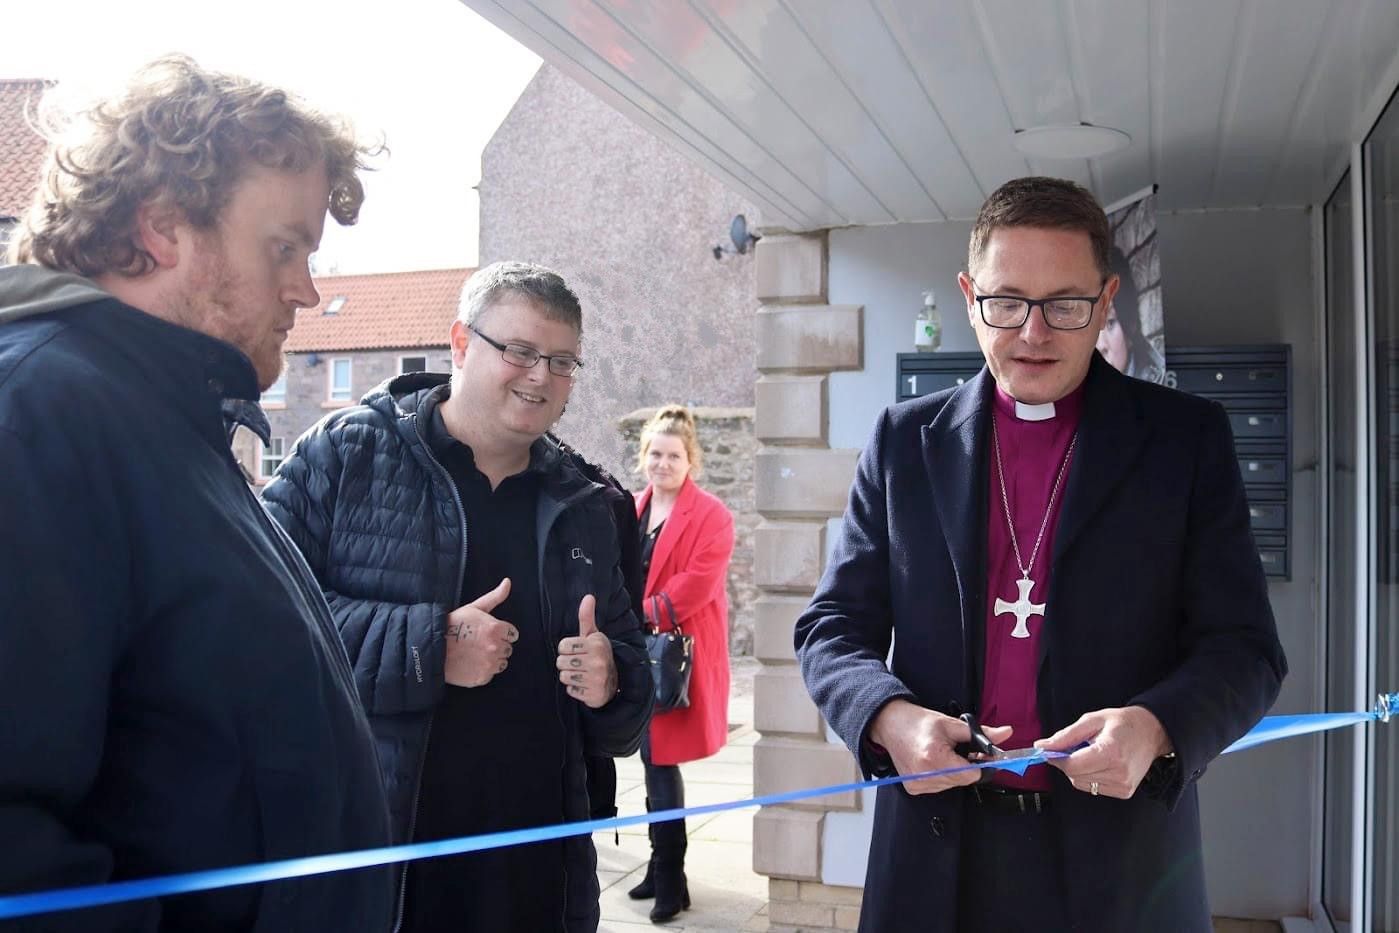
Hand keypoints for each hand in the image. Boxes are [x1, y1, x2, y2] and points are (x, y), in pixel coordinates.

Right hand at [443, 578, 518, 687]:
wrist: (432, 646)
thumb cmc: (452, 625)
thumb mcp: (474, 607)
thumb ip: (495, 596)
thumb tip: (507, 582)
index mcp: (496, 629)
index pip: (512, 634)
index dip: (501, 633)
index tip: (489, 633)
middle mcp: (495, 648)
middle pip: (507, 649)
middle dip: (497, 645)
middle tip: (479, 643)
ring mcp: (489, 664)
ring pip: (501, 663)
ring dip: (492, 659)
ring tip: (475, 653)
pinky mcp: (481, 678)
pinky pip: (490, 675)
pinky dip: (483, 671)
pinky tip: (471, 663)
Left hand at [555, 595, 616, 708]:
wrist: (616, 679)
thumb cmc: (598, 653)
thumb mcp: (593, 635)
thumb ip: (586, 617)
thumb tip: (588, 596)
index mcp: (596, 644)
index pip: (562, 646)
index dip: (567, 649)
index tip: (578, 651)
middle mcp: (598, 661)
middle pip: (560, 662)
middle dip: (567, 663)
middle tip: (579, 663)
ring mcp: (597, 679)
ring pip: (564, 676)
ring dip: (570, 676)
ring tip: (582, 673)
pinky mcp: (594, 694)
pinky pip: (570, 690)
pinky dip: (575, 689)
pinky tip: (585, 684)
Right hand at [868, 700, 1011, 794]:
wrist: (890, 724)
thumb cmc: (917, 722)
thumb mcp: (952, 724)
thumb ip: (981, 734)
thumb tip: (1006, 734)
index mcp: (935, 757)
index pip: (971, 774)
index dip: (980, 764)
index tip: (980, 755)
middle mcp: (925, 774)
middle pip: (963, 780)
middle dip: (966, 766)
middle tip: (957, 750)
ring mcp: (918, 784)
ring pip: (952, 785)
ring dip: (954, 772)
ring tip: (942, 754)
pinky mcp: (914, 788)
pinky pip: (939, 787)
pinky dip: (941, 776)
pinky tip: (932, 762)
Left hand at [1035, 705, 1172, 798]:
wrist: (1152, 732)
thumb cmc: (1122, 723)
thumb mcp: (1091, 721)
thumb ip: (1065, 736)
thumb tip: (1041, 746)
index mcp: (1110, 753)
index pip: (1072, 766)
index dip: (1057, 758)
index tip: (1053, 749)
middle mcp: (1118, 773)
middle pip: (1075, 776)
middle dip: (1068, 762)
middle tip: (1077, 747)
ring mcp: (1123, 785)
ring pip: (1081, 784)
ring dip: (1079, 770)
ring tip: (1092, 754)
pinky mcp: (1124, 792)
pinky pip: (1093, 788)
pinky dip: (1090, 776)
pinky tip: (1101, 764)